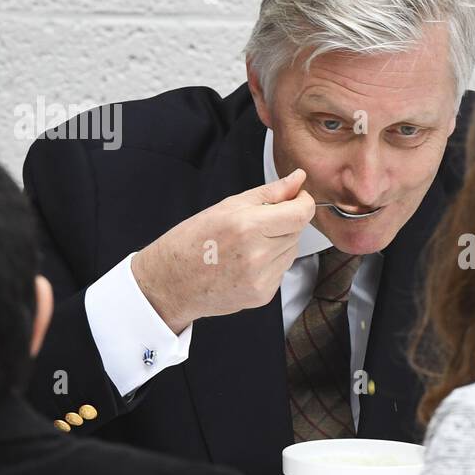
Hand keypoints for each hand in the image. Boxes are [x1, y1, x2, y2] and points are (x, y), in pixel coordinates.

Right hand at [131, 169, 315, 333]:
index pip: (301, 213)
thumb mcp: (227, 206)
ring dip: (278, 244)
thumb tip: (298, 179)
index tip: (296, 199)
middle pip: (297, 231)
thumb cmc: (192, 241)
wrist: (171, 283)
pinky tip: (246, 263)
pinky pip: (281, 271)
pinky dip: (271, 264)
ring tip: (246, 246)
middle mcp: (257, 255)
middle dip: (285, 222)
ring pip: (292, 251)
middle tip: (255, 224)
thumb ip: (270, 193)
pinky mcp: (263, 296)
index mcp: (247, 226)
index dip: (303, 202)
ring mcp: (261, 278)